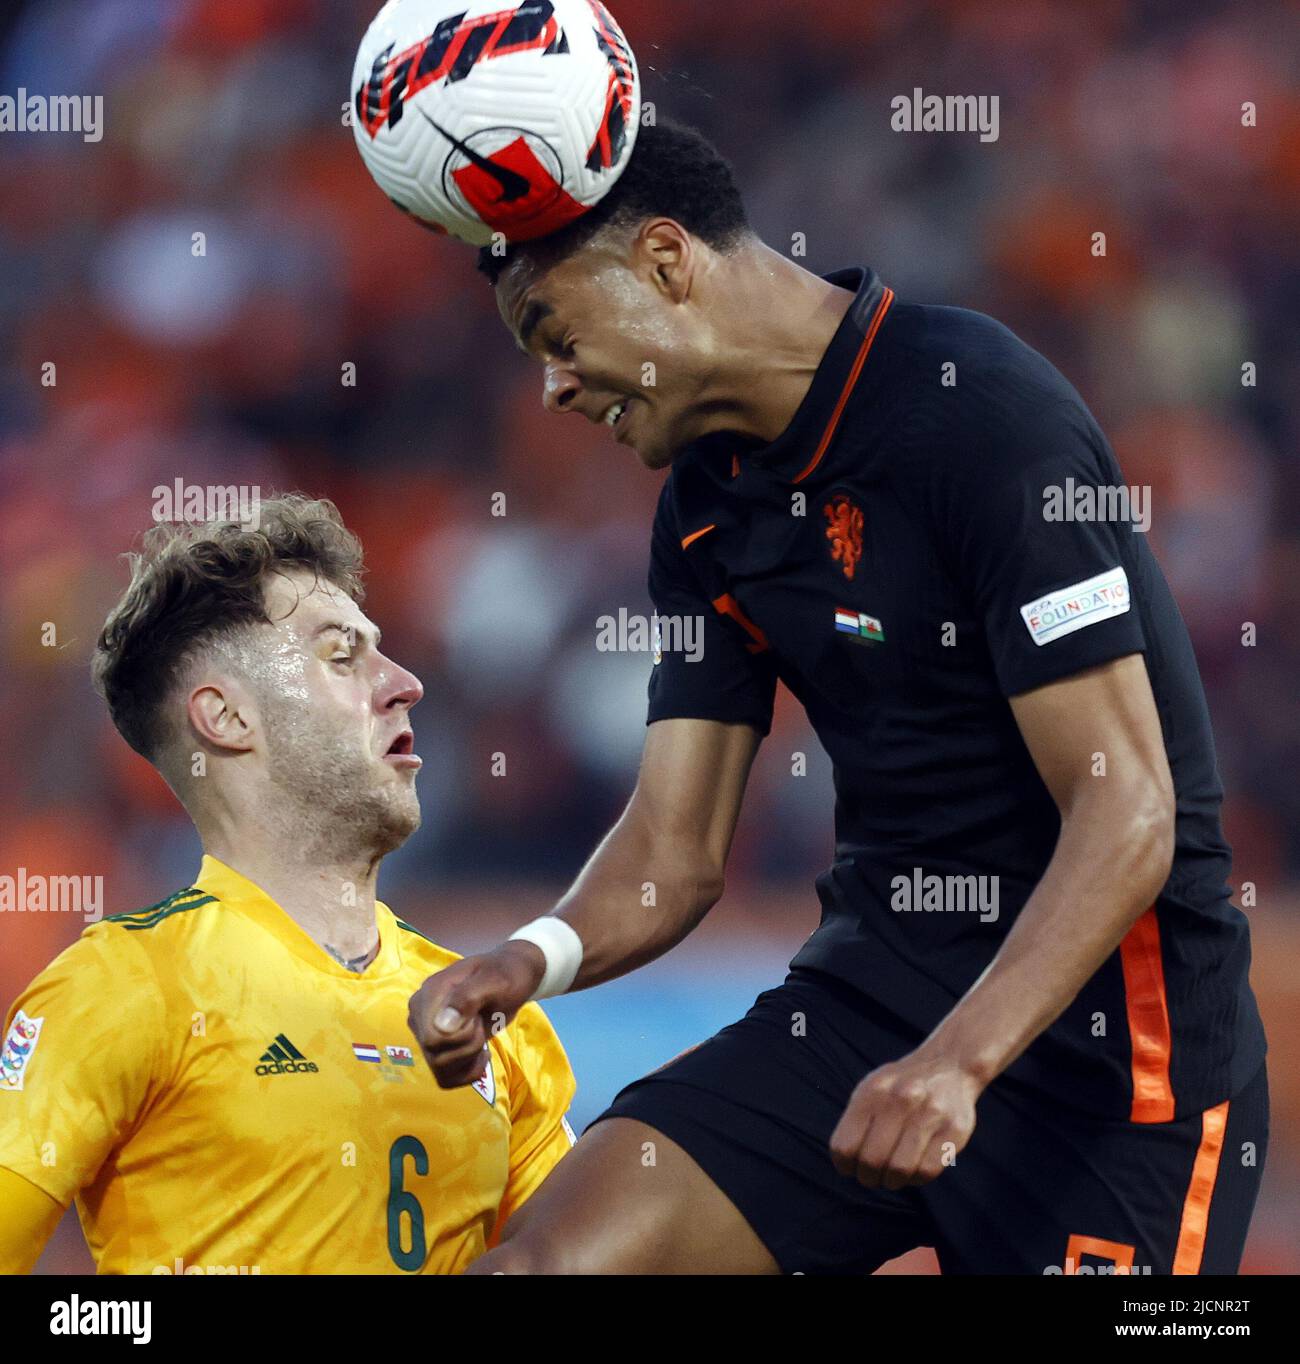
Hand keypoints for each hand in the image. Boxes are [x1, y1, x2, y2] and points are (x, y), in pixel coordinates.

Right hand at [407, 941, 545, 1087]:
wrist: (513, 978)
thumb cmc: (504, 976)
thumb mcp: (493, 981)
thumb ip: (467, 999)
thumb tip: (441, 1028)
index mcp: (428, 995)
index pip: (432, 1039)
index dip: (461, 1036)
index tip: (477, 1015)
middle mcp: (420, 1016)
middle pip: (436, 1057)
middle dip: (469, 1046)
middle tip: (481, 1022)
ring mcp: (427, 1033)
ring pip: (440, 1071)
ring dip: (470, 1058)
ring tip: (480, 1034)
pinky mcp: (438, 1049)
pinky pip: (445, 1078)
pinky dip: (468, 1073)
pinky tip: (481, 1054)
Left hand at [829, 1048, 981, 1190]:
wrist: (949, 1065)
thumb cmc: (901, 1086)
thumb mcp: (870, 1089)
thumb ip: (854, 1122)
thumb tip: (845, 1163)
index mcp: (873, 1091)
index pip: (844, 1146)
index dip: (844, 1166)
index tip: (851, 1168)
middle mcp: (901, 1099)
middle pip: (871, 1161)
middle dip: (868, 1178)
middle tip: (872, 1176)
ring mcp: (930, 1113)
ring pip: (900, 1170)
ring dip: (892, 1181)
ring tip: (892, 1176)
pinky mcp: (955, 1130)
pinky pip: (928, 1171)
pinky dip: (916, 1179)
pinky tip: (913, 1171)